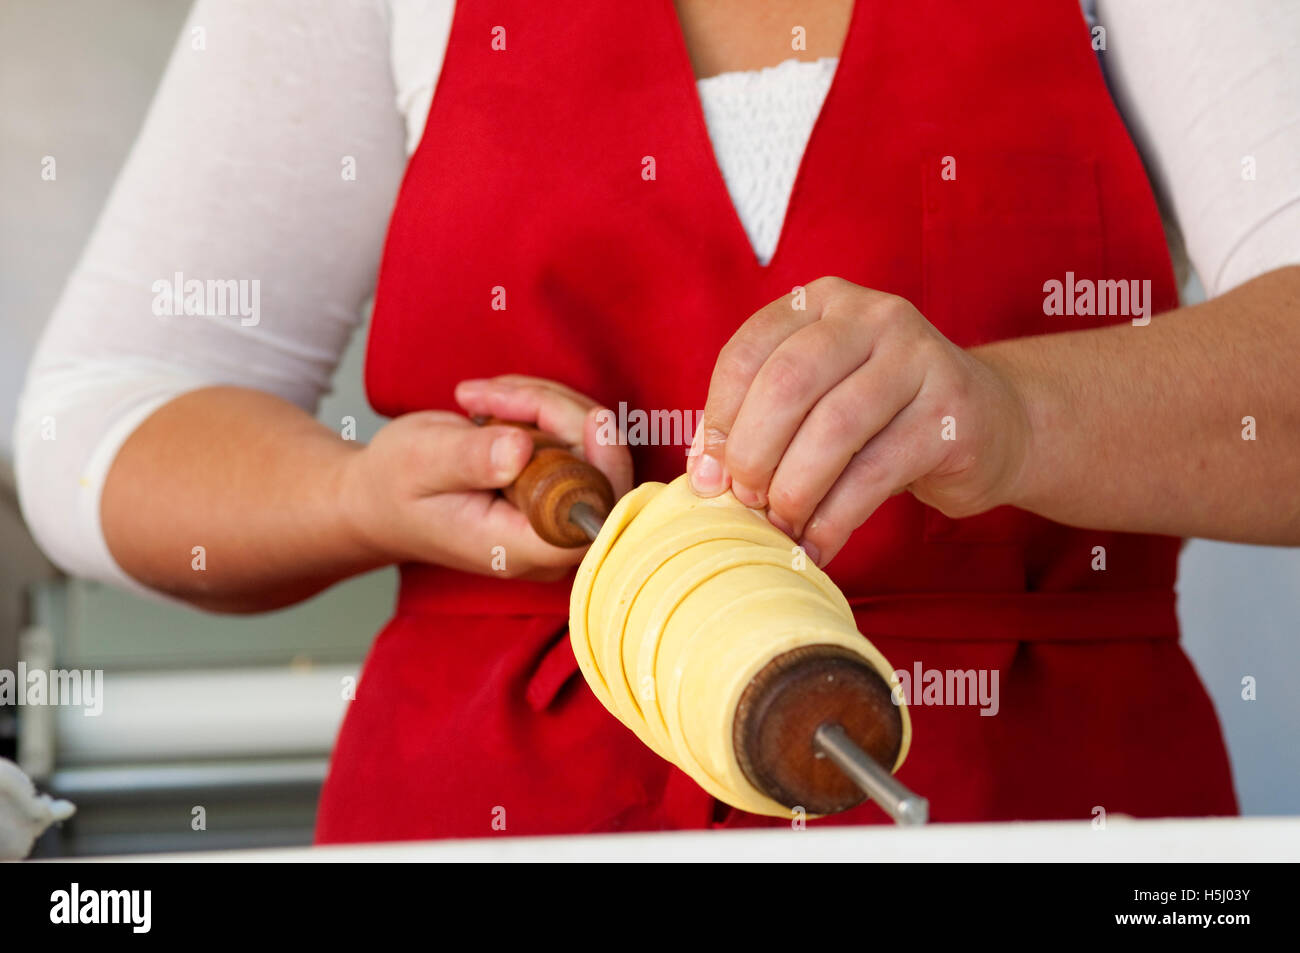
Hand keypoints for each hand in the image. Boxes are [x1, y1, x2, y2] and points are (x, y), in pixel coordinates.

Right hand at [339, 375, 632, 580]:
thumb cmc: (395, 486)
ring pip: (589, 441)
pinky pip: (577, 434)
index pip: (590, 519)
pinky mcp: (560, 484)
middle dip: (552, 412)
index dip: (604, 468)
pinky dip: (541, 406)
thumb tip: (521, 451)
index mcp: (519, 548)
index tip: (593, 419)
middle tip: (488, 397)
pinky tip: (496, 404)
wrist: (382, 497)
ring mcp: (559, 511)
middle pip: (596, 467)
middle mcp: (551, 538)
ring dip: (540, 402)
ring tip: (479, 400)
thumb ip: (470, 460)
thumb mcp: (419, 463)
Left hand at [688, 277, 1030, 565]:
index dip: (718, 419)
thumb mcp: (819, 398)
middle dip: (753, 454)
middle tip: (744, 503)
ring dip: (794, 491)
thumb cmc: (881, 417)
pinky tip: (819, 544)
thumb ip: (762, 419)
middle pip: (787, 383)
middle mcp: (872, 316)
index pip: (748, 352)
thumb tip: (705, 475)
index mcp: (822, 302)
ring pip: (833, 429)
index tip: (707, 477)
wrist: (990, 424)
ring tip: (782, 527)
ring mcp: (919, 357)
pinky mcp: (951, 411)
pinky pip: (877, 471)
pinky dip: (836, 517)